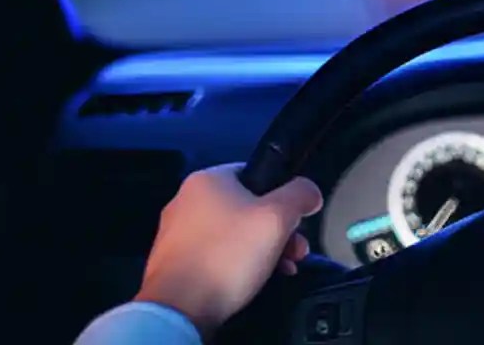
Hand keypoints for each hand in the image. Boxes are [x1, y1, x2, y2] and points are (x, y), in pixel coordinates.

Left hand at [134, 163, 322, 336]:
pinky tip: (253, 280)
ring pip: (232, 233)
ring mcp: (175, 232)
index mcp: (207, 179)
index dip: (282, 195)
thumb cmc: (229, 254)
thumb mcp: (277, 217)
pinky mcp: (173, 261)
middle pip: (247, 207)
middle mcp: (186, 200)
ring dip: (262, 249)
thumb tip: (310, 192)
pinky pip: (214, 254)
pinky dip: (236, 264)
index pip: (255, 174)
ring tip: (281, 269)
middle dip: (278, 230)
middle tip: (295, 251)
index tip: (296, 221)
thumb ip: (300, 195)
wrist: (179, 307)